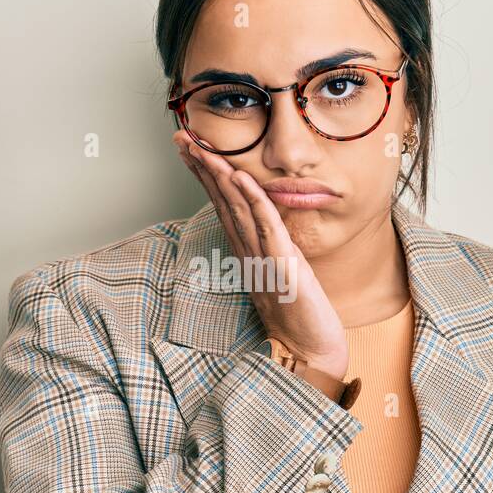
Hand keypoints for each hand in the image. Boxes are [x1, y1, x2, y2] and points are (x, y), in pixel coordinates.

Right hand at [173, 130, 348, 377]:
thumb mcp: (280, 277)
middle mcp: (248, 253)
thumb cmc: (299, 319)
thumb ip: (268, 254)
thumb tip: (262, 233)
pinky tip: (240, 177)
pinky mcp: (281, 265)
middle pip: (220, 202)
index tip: (190, 150)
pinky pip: (265, 226)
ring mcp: (261, 258)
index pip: (222, 206)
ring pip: (236, 208)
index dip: (205, 177)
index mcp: (247, 254)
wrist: (310, 352)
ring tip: (202, 148)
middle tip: (181, 139)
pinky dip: (252, 199)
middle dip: (201, 168)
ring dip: (218, 176)